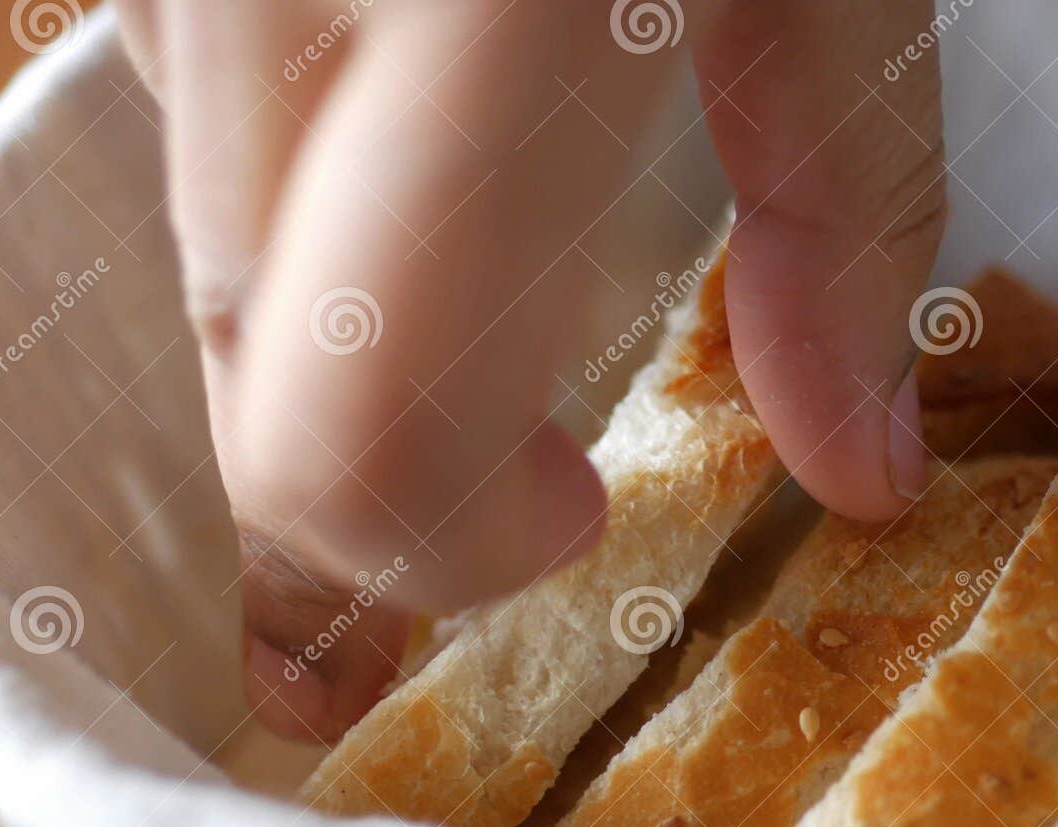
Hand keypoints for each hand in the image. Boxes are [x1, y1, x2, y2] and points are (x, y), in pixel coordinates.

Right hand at [111, 0, 945, 740]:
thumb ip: (845, 202)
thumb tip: (860, 471)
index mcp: (477, 13)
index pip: (359, 414)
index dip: (448, 543)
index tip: (566, 515)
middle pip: (257, 371)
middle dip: (384, 474)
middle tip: (520, 473)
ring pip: (207, 264)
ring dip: (332, 344)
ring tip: (474, 311)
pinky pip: (197, 149)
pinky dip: (295, 222)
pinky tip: (409, 180)